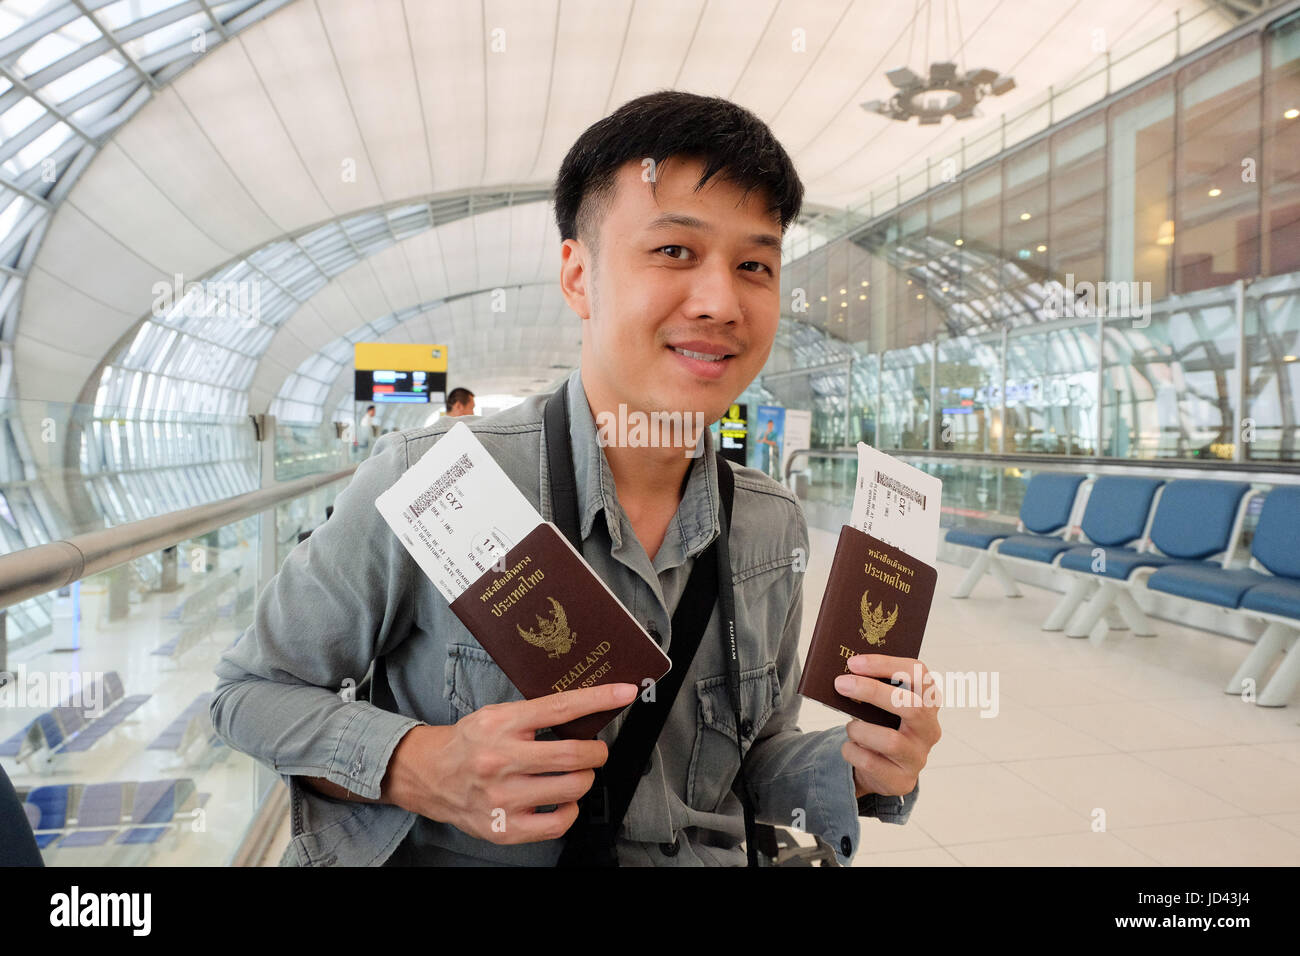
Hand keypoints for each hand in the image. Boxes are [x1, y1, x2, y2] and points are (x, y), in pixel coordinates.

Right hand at [382, 682, 636, 844]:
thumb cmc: (470, 743)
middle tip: (597, 750)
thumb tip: (587, 709)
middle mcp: (501, 760)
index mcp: (501, 724)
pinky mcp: (505, 828)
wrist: (428, 776)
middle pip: (574, 754)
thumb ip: (536, 714)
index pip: (560, 707)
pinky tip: (563, 799)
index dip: (599, 699)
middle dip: (597, 751)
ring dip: (586, 778)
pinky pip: (559, 822)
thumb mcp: (496, 715)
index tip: (626, 692)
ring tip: (577, 774)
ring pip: (573, 787)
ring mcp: (503, 797)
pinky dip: (571, 809)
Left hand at [833, 654, 940, 799]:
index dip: (887, 664)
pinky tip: (850, 747)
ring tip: (851, 727)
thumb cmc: (880, 725)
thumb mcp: (881, 705)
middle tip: (841, 684)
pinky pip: (871, 763)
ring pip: (890, 741)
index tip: (854, 662)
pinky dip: (853, 751)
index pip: (918, 674)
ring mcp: (918, 757)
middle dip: (872, 692)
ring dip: (860, 730)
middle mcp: (929, 729)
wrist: (881, 769)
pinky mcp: (902, 780)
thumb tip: (845, 675)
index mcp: (928, 701)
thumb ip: (872, 689)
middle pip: (910, 706)